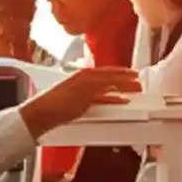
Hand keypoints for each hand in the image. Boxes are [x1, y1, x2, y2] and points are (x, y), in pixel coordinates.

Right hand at [18, 67, 140, 139]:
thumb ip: (85, 91)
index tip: (130, 72)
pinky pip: (103, 97)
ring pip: (109, 83)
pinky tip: (124, 100)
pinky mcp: (83, 99)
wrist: (41, 111)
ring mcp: (84, 88)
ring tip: (137, 87)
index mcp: (80, 75)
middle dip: (125, 77)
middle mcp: (83, 78)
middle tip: (139, 79)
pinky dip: (114, 98)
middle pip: (110, 75)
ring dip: (124, 85)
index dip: (119, 71)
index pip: (104, 71)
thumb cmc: (52, 103)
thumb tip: (99, 94)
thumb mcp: (70, 92)